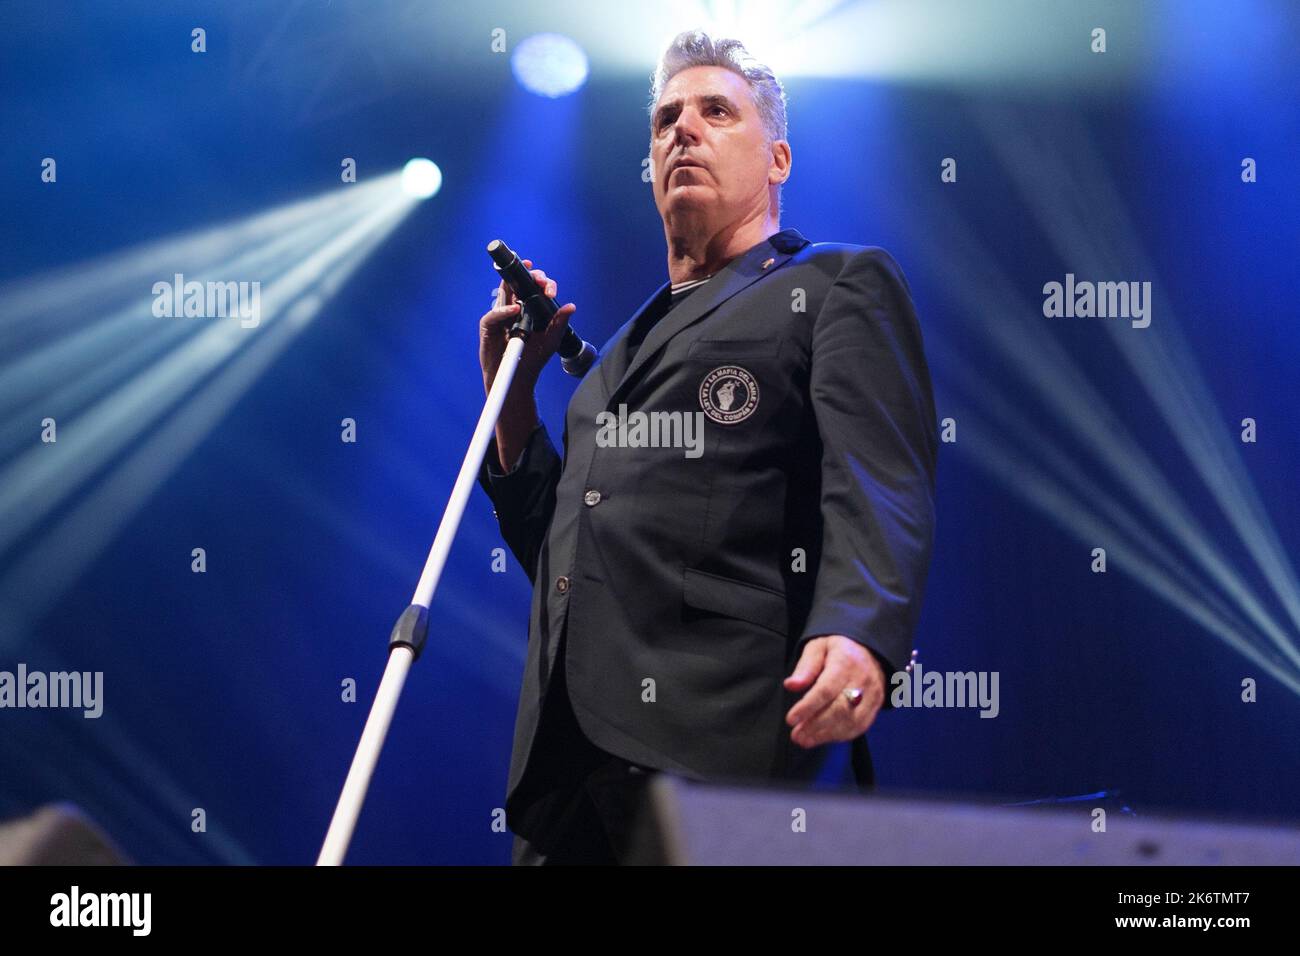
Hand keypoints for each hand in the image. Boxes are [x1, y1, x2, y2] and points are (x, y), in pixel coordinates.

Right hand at [479, 259, 576, 395]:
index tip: (550, 291)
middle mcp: (514, 309)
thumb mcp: (550, 340)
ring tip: (524, 277)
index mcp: (529, 309)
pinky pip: (494, 315)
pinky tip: (515, 309)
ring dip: (512, 281)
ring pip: (503, 292)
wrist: (518, 378)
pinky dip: (503, 311)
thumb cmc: (533, 359)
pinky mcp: (489, 326)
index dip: (543, 283)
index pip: (535, 289)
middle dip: (530, 277)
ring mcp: (500, 316)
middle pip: (519, 284)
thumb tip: (571, 306)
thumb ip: (560, 323)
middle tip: (540, 281)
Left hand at [783, 635, 884, 747]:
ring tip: (805, 739)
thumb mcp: (818, 647)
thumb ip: (805, 667)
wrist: (869, 649)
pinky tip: (822, 737)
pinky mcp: (876, 706)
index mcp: (846, 662)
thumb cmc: (838, 649)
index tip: (791, 719)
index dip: (808, 707)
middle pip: (839, 709)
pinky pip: (860, 726)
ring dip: (826, 734)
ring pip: (851, 721)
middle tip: (796, 735)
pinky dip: (840, 736)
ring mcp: (872, 695)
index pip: (826, 689)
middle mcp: (862, 680)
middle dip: (815, 725)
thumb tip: (791, 685)